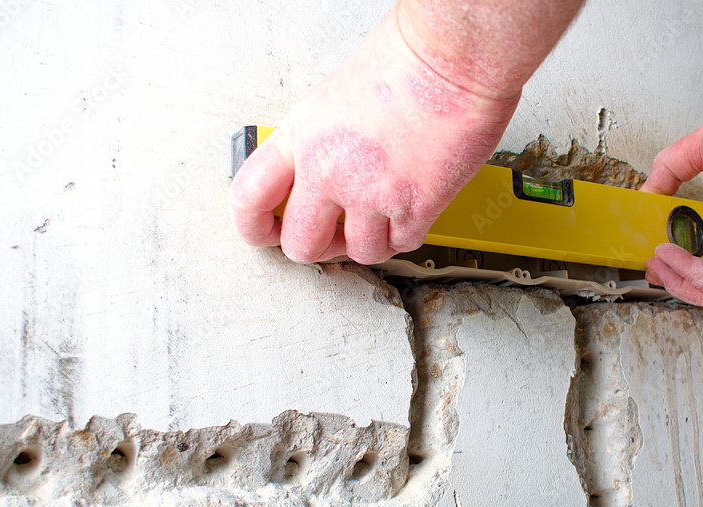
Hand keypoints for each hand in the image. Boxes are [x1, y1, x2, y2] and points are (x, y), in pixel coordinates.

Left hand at [228, 10, 519, 264]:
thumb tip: (319, 170)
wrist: (453, 58)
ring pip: (359, 253)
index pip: (249, 198)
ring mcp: (372, 193)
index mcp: (302, 136)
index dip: (253, 225)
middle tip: (332, 234)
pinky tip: (410, 209)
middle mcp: (329, 169)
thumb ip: (321, 140)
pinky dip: (407, 233)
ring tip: (380, 218)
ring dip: (370, 242)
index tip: (267, 230)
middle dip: (318, 245)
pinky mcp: (414, 206)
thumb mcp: (337, 95)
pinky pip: (402, 243)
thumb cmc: (407, 60)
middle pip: (301, 245)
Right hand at [640, 100, 702, 306]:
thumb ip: (671, 170)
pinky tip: (667, 252)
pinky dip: (685, 273)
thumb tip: (649, 190)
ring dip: (680, 285)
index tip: (662, 253)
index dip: (691, 262)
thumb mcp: (702, 150)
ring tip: (656, 266)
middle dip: (681, 283)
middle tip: (655, 269)